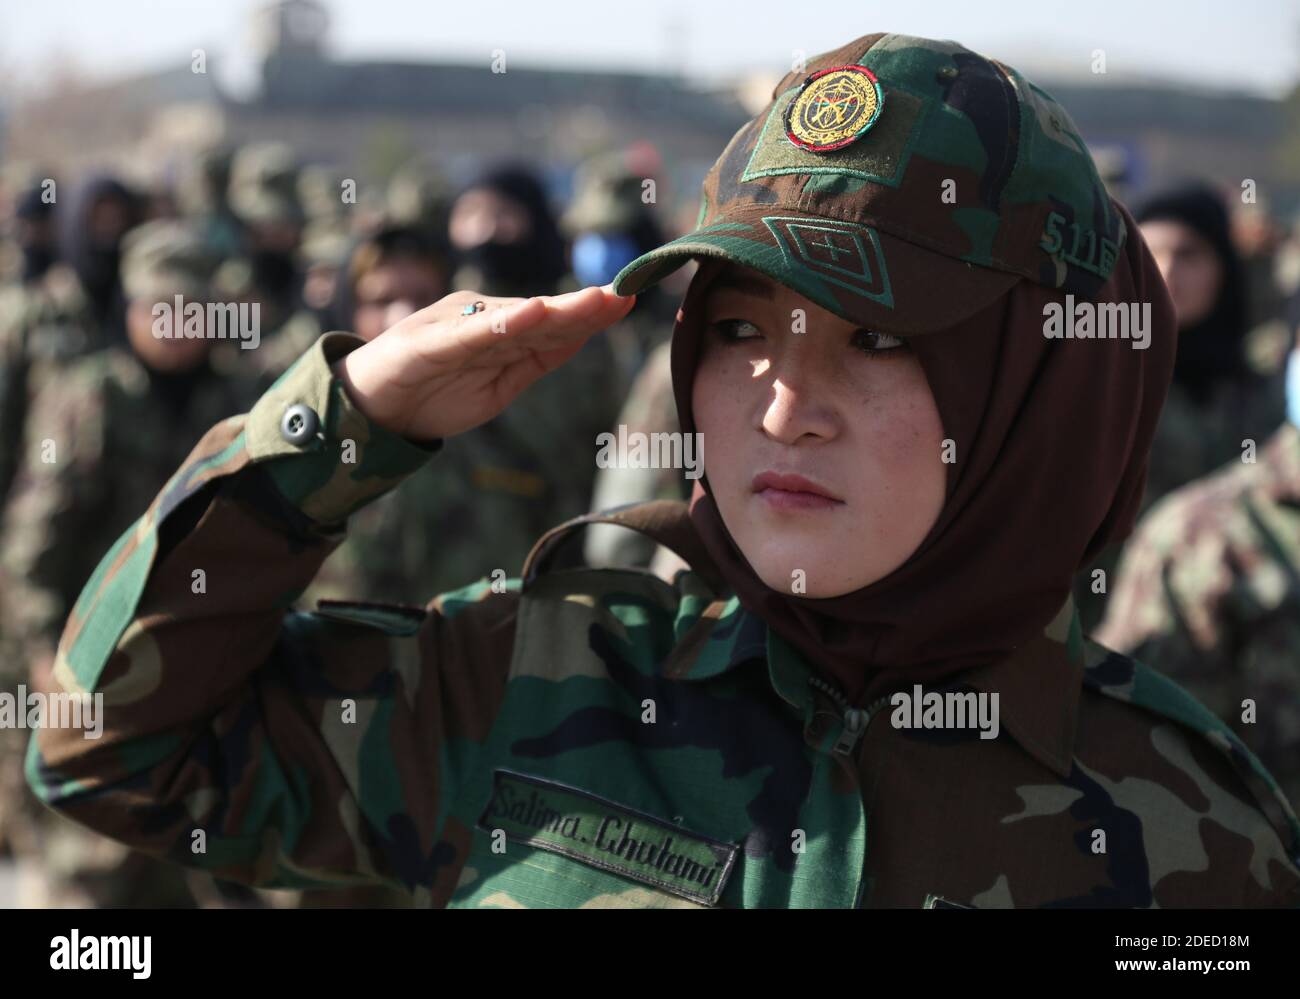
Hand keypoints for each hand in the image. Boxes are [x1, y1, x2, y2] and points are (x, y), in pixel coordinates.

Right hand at [333, 286, 634, 441]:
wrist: (372, 408)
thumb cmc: (435, 393)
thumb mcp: (499, 385)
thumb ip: (535, 359)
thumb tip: (579, 337)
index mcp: (503, 329)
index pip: (556, 321)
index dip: (593, 311)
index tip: (631, 298)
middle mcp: (484, 318)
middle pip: (544, 313)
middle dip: (587, 305)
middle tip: (628, 292)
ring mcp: (458, 326)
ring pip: (518, 316)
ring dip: (559, 308)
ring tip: (598, 299)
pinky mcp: (432, 341)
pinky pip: (475, 332)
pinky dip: (505, 322)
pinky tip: (535, 312)